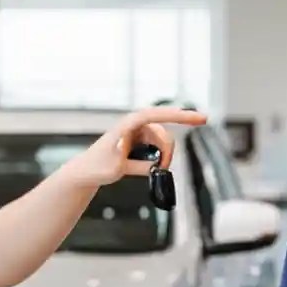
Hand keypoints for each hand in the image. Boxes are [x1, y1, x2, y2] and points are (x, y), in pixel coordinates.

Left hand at [68, 107, 208, 186]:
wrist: (86, 171)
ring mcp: (139, 133)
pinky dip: (160, 158)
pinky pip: (159, 147)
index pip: (156, 115)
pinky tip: (153, 166)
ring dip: (163, 157)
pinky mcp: (141, 141)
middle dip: (167, 152)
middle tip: (162, 169)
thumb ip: (134, 165)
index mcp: (127, 125)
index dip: (178, 115)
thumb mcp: (115, 169)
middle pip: (164, 134)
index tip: (199, 118)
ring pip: (163, 142)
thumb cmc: (96, 167)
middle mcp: (135, 126)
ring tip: (154, 170)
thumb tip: (152, 164)